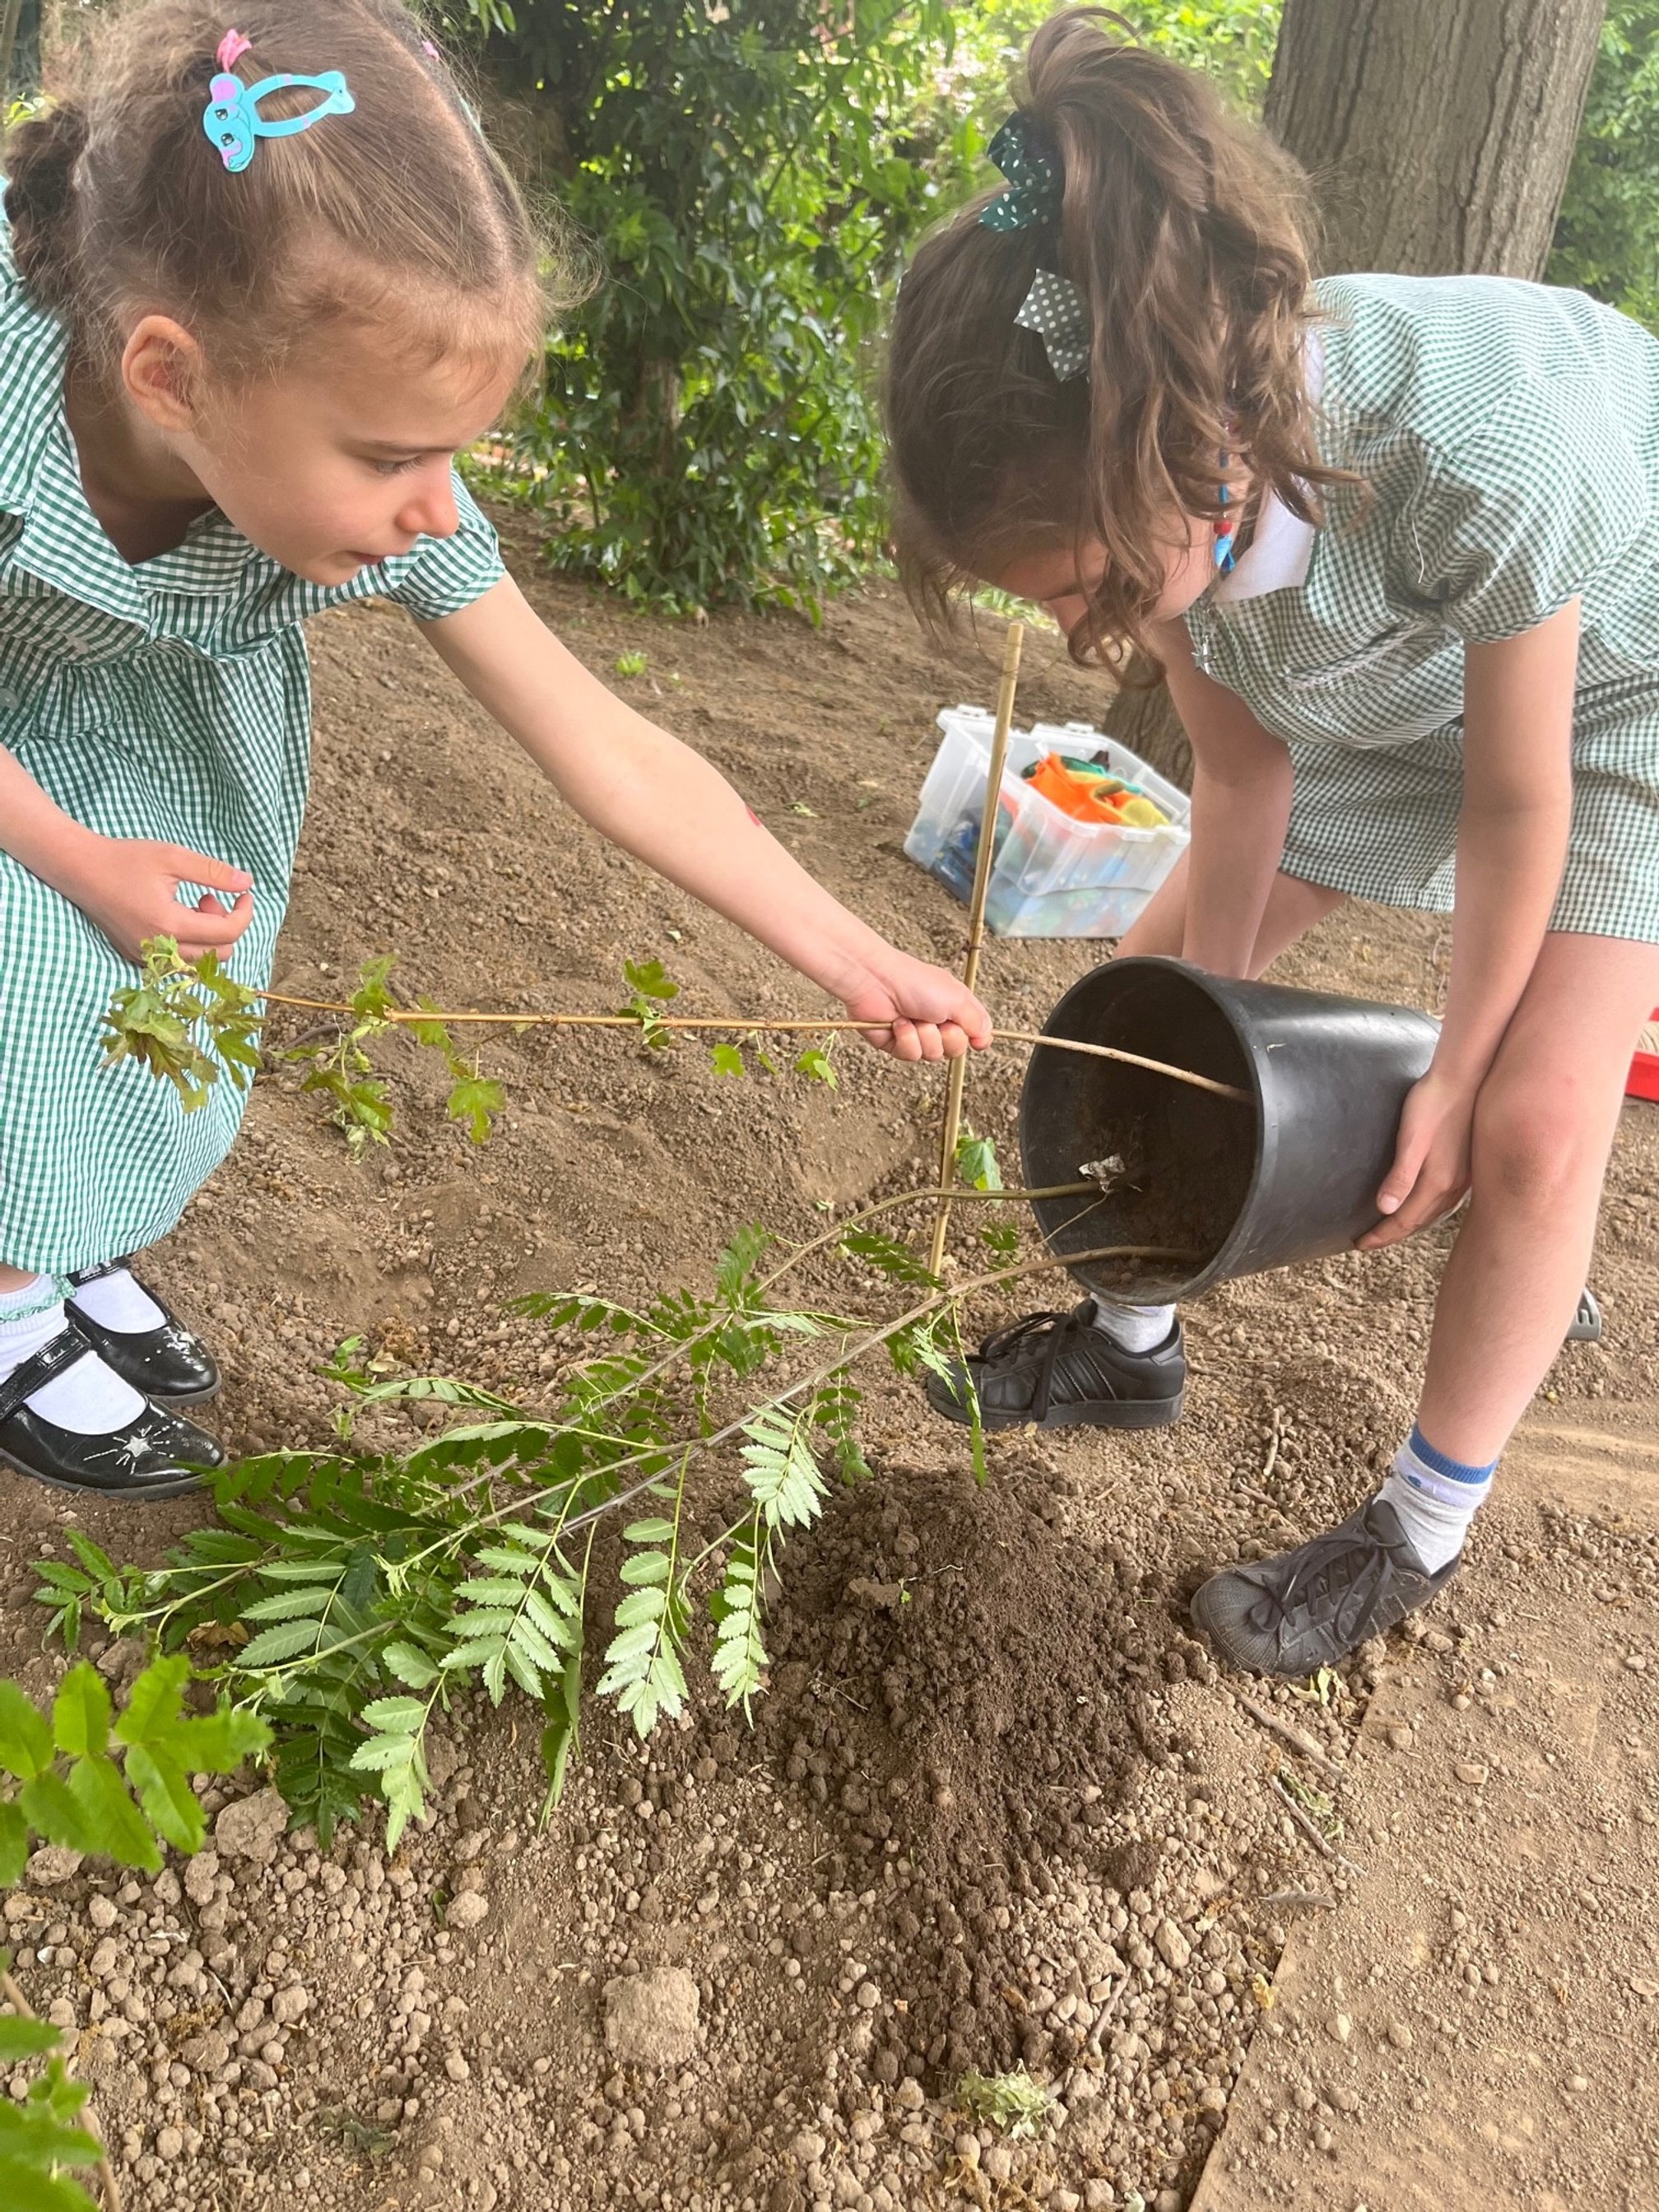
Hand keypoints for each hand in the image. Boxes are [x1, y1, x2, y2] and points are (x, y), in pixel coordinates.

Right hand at [70, 836, 254, 965]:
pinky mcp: (137, 955)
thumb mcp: (173, 857)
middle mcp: (158, 948)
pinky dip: (189, 941)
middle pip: (220, 954)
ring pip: (200, 961)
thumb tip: (247, 882)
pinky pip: (178, 960)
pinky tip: (177, 913)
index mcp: (170, 924)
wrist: (80, 869)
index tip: (244, 893)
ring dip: (208, 935)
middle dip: (226, 925)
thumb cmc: (125, 859)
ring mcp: (146, 956)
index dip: (245, 913)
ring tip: (193, 903)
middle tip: (209, 897)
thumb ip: (213, 872)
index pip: (227, 934)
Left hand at [839, 953, 992, 1062]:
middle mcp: (937, 1021)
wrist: (876, 982)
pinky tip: (898, 1024)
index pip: (975, 1032)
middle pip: (956, 1049)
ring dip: (925, 1036)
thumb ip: (976, 1021)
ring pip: (933, 1055)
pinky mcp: (897, 1044)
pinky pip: (911, 1055)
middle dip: (948, 1037)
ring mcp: (917, 1034)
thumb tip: (986, 1037)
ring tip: (913, 1018)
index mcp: (954, 1007)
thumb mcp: (957, 999)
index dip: (977, 1039)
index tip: (978, 1042)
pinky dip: (907, 1039)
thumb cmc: (915, 982)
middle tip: (938, 1020)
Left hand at [1357, 1066, 1477, 1250]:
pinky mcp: (1467, 1167)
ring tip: (1393, 1229)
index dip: (1380, 1235)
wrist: (1466, 1080)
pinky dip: (1428, 1210)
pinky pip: (1445, 1201)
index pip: (1403, 1221)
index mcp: (1437, 1183)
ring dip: (1411, 1224)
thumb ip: (1401, 1176)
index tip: (1360, 1244)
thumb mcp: (1411, 1140)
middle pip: (1418, 1221)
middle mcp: (1453, 1186)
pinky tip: (1423, 1205)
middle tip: (1370, 1241)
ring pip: (1433, 1213)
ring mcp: (1464, 1178)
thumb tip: (1385, 1209)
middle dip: (1393, 1234)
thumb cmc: (1433, 1104)